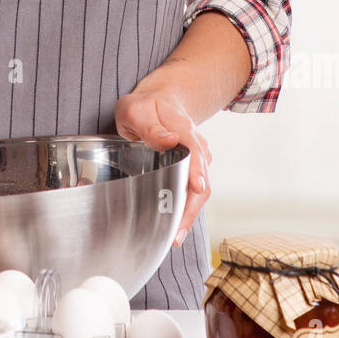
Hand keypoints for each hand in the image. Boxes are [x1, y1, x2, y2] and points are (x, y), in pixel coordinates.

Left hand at [114, 66, 212, 248]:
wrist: (162, 101)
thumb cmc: (146, 107)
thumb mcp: (137, 110)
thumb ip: (150, 125)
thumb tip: (168, 140)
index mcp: (183, 130)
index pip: (195, 153)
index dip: (197, 172)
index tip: (196, 188)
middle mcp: (196, 146)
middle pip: (201, 181)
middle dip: (191, 209)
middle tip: (176, 233)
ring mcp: (198, 159)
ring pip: (199, 191)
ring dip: (188, 214)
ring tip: (174, 236)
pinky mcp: (193, 169)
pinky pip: (193, 192)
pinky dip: (186, 209)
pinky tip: (175, 226)